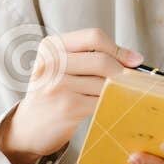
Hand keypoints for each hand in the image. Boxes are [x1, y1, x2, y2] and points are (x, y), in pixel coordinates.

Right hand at [0, 28, 141, 163]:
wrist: (29, 127)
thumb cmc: (52, 93)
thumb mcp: (60, 66)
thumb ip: (89, 56)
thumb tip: (133, 59)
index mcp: (51, 46)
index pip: (94, 37)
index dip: (118, 48)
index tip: (134, 60)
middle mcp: (51, 63)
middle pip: (102, 60)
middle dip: (122, 71)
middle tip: (131, 80)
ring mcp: (58, 86)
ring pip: (105, 83)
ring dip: (118, 89)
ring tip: (117, 94)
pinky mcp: (68, 107)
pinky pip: (102, 101)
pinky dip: (112, 103)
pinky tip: (110, 105)